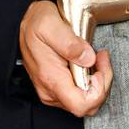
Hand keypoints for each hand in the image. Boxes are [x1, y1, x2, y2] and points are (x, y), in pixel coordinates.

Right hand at [18, 0, 112, 116]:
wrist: (25, 22)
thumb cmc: (35, 23)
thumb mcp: (51, 25)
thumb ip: (71, 44)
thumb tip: (89, 59)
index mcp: (51, 78)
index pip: (81, 105)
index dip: (99, 90)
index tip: (99, 67)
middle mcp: (51, 91)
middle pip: (87, 106)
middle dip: (103, 83)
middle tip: (102, 59)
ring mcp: (53, 91)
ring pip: (86, 102)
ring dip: (98, 82)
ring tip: (97, 58)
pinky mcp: (57, 87)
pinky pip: (80, 95)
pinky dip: (91, 81)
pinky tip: (90, 63)